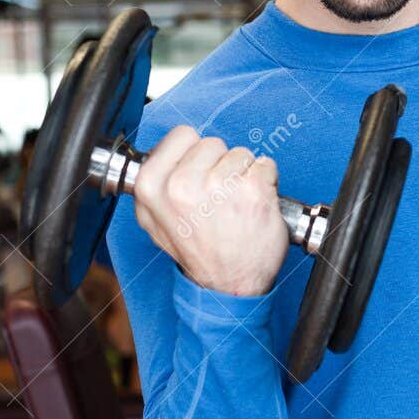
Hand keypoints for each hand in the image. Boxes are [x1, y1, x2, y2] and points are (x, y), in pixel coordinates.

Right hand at [133, 126, 288, 296]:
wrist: (230, 284)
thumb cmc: (200, 254)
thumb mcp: (155, 223)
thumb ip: (153, 187)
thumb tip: (157, 156)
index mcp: (153, 185)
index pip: (182, 135)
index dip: (195, 154)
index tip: (199, 175)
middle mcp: (183, 184)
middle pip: (212, 142)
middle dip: (219, 165)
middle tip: (217, 199)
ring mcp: (219, 187)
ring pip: (240, 153)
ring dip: (243, 176)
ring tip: (234, 206)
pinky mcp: (253, 191)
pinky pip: (265, 165)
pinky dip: (266, 182)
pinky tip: (253, 206)